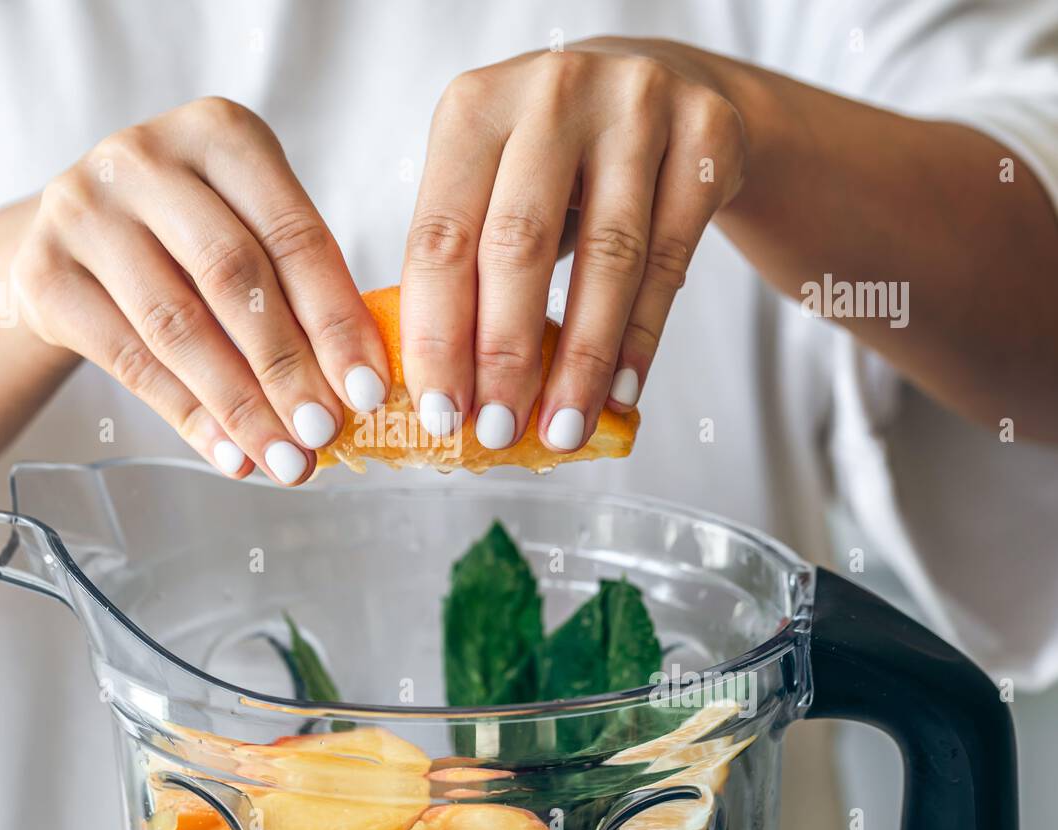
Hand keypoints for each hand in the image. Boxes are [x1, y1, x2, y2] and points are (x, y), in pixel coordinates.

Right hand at [12, 98, 389, 483]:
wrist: (71, 241)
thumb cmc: (188, 238)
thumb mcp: (247, 230)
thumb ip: (299, 292)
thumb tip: (355, 391)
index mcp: (220, 132)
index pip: (293, 234)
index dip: (336, 319)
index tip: (369, 390)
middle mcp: (144, 156)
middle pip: (234, 276)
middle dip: (289, 368)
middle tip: (326, 432)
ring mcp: (82, 210)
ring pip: (178, 325)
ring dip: (241, 405)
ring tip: (286, 459)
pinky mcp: (42, 272)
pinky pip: (129, 359)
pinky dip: (188, 416)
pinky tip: (230, 454)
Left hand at [400, 39, 746, 449]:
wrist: (658, 83)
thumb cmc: (550, 158)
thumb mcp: (490, 181)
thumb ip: (464, 263)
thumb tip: (445, 391)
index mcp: (473, 107)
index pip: (440, 237)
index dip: (436, 335)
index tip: (437, 413)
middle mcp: (552, 94)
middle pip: (519, 245)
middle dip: (505, 356)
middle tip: (495, 432)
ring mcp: (636, 105)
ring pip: (608, 258)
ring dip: (581, 361)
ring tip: (562, 428)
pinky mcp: (705, 135)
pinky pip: (670, 259)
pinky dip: (641, 337)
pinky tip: (620, 391)